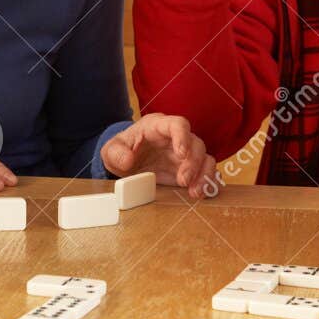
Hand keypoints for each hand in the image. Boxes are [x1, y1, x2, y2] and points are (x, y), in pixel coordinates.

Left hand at [100, 113, 216, 199]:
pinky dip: (207, 183)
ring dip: (204, 175)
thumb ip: (117, 153)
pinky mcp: (189, 169)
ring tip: (196, 193)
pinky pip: (205, 172)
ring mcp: (185, 154)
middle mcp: (176, 139)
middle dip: (193, 163)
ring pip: (205, 158)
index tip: (181, 153)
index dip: (183, 137)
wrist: (125, 162)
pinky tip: (202, 194)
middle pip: (196, 144)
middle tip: (184, 181)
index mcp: (159, 127)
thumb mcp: (112, 150)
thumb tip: (128, 160)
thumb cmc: (122, 150)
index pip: (178, 124)